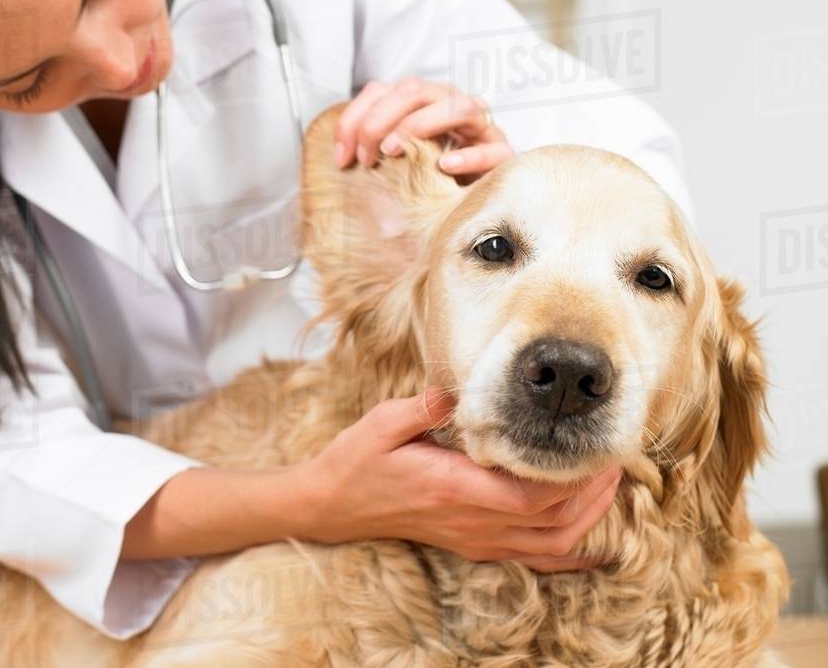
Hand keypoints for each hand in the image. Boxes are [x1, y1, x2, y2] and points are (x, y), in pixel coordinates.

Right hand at [297, 388, 621, 572]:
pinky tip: (592, 539)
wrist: (334, 505)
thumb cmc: (358, 460)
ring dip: (588, 518)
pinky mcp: (473, 545)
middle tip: (613, 456)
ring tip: (608, 483)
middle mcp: (470, 522)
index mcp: (453, 488)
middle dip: (592, 491)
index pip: (529, 497)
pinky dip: (568, 551)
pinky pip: (533, 558)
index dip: (571, 480)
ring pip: (550, 543)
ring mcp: (474, 539)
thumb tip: (455, 390)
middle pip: (553, 521)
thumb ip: (422, 406)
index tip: (594, 448)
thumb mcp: (382, 422)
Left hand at [334, 78, 512, 181]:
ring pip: (456, 106)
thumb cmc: (427, 181)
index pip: (382, 90)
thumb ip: (370, 151)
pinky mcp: (501, 153)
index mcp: (421, 102)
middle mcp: (449, 104)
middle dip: (381, 121)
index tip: (341, 157)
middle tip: (367, 157)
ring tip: (394, 152)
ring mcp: (479, 126)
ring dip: (420, 125)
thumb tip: (341, 158)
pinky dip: (467, 155)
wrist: (473, 203)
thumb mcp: (392, 163)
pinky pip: (489, 148)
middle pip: (414, 90)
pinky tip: (444, 166)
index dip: (355, 118)